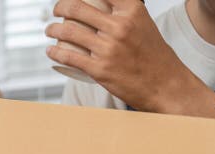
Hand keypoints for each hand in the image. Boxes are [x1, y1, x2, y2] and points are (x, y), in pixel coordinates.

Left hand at [46, 0, 214, 116]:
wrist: (164, 84)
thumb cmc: (153, 55)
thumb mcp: (143, 23)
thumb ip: (124, 13)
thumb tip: (101, 7)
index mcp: (132, 11)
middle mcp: (120, 26)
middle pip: (78, 8)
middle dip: (60, 6)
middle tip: (56, 10)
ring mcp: (109, 48)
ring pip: (69, 32)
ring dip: (52, 29)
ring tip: (50, 30)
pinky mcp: (100, 69)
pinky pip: (69, 57)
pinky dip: (55, 52)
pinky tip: (51, 50)